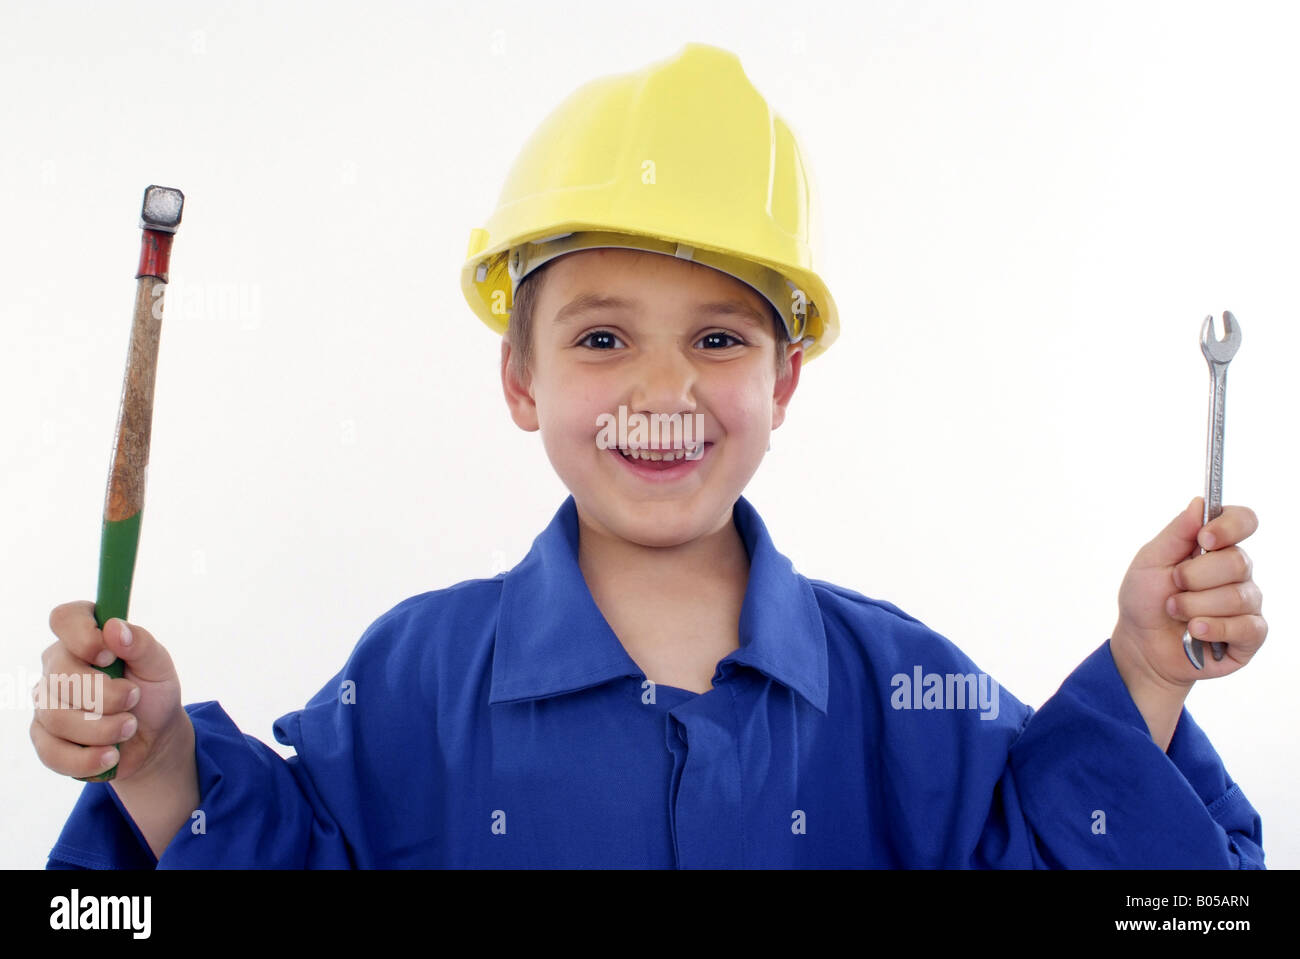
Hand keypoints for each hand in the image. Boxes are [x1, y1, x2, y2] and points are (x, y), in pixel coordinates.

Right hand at [31, 602, 189, 782]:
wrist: (152, 738)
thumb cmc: (153, 693)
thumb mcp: (159, 666)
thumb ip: (141, 644)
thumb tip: (115, 628)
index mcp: (85, 637)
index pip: (64, 619)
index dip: (83, 636)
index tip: (110, 657)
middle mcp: (58, 665)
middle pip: (60, 675)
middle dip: (105, 695)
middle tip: (134, 700)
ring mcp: (46, 702)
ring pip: (57, 716)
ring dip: (102, 728)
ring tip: (129, 727)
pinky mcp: (44, 738)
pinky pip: (52, 752)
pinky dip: (87, 758)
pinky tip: (111, 755)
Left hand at [1109, 497, 1265, 747]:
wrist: (1141, 645)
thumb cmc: (1145, 600)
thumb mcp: (1149, 562)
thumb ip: (1176, 534)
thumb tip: (1200, 503)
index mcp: (1215, 547)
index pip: (1243, 520)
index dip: (1230, 526)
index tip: (1204, 538)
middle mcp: (1238, 572)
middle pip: (1237, 562)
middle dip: (1194, 577)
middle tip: (1173, 587)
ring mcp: (1247, 603)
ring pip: (1236, 596)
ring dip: (1194, 606)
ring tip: (1175, 611)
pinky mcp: (1250, 634)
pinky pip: (1245, 627)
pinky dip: (1212, 628)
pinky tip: (1193, 631)